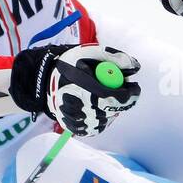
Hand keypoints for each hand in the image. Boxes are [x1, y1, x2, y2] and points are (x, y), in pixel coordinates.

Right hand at [11, 44, 140, 136]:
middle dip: (121, 101)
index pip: (111, 97)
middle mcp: (75, 106)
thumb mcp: (92, 53)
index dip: (128, 95)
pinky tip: (96, 106)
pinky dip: (102, 118)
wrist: (47, 80)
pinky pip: (97, 128)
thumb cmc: (73, 64)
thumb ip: (115, 58)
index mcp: (79, 86)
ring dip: (111, 109)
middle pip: (110, 110)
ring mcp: (74, 120)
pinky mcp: (75, 129)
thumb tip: (135, 68)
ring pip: (106, 120)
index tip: (135, 87)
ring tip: (104, 96)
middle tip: (126, 92)